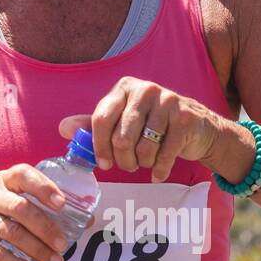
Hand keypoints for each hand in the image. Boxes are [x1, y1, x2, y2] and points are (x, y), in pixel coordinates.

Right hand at [0, 164, 72, 260]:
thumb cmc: (1, 215)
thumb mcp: (18, 202)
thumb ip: (49, 208)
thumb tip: (88, 220)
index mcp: (5, 180)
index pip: (23, 175)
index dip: (43, 188)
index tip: (62, 204)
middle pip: (19, 208)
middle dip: (45, 227)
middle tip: (63, 244)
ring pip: (10, 233)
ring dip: (36, 249)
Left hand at [59, 76, 223, 181]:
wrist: (198, 127)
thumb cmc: (152, 125)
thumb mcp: (122, 120)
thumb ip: (93, 125)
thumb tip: (63, 128)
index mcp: (124, 88)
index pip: (101, 119)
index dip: (99, 147)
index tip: (104, 163)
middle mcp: (145, 89)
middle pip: (121, 138)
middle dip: (123, 160)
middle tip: (128, 165)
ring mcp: (168, 102)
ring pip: (144, 149)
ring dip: (142, 164)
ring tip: (145, 162)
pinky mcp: (186, 119)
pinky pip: (165, 155)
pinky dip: (159, 170)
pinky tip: (158, 173)